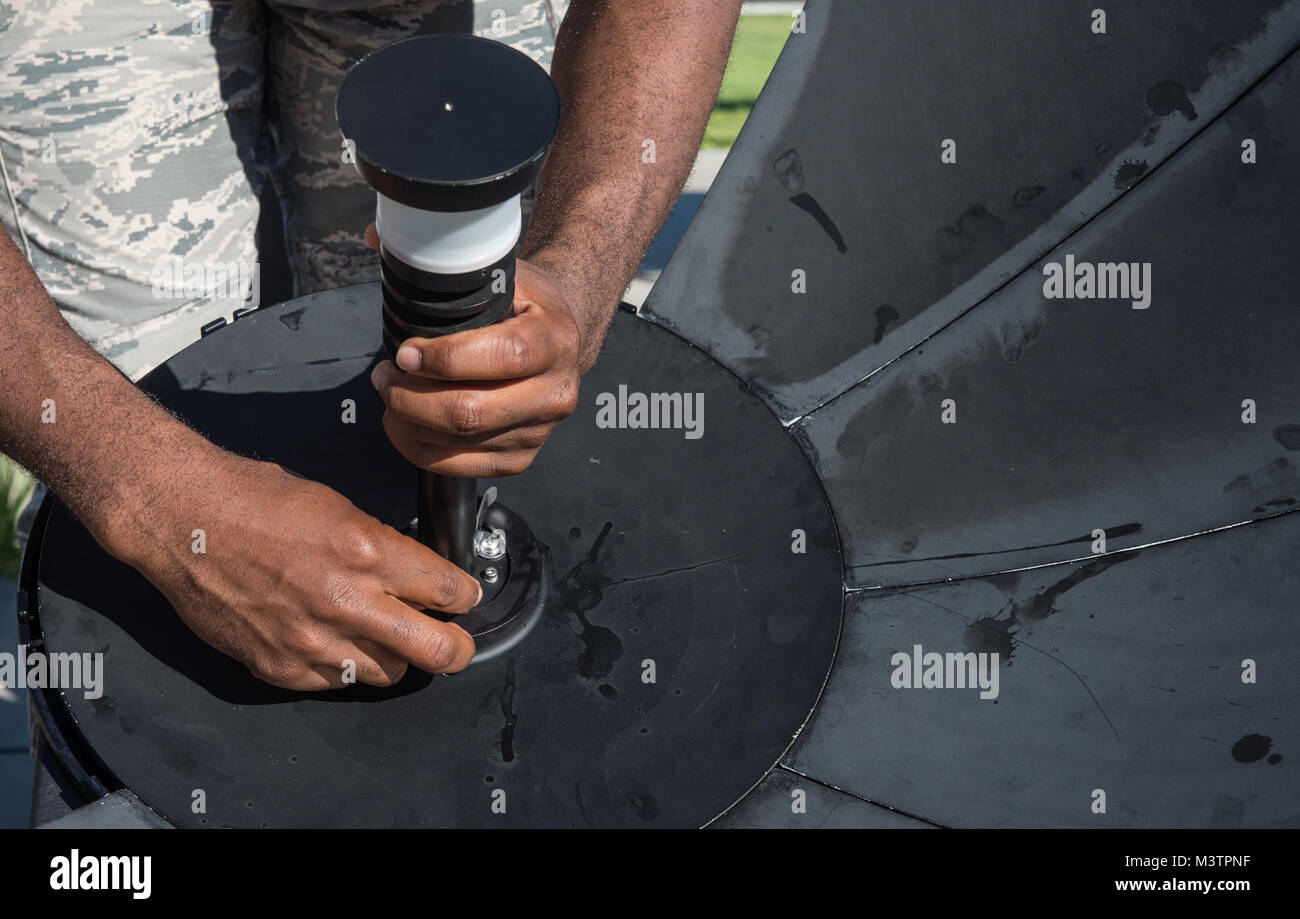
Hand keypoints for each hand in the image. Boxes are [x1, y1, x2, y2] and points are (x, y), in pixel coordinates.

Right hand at [118, 450, 481, 689]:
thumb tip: (417, 576)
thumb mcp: (339, 506)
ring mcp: (312, 642)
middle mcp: (346, 602)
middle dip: (457, 646)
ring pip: (389, 673)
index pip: (451, 592)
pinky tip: (333, 639)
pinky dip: (343, 666)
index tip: (464, 597)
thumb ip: (383, 548)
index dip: (465, 596)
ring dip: (395, 655)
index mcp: (368, 552)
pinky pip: (336, 683)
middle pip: (440, 651)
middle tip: (454, 639)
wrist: (182, 519)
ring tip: (382, 634)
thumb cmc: (254, 499)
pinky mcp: (279, 667)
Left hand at [368, 246, 583, 477]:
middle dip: (410, 397)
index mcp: (555, 340)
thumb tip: (378, 236)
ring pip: (459, 443)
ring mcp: (540, 431)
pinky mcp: (522, 458)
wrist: (559, 338)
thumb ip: (443, 258)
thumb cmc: (522, 304)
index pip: (503, 356)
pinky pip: (460, 468)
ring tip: (389, 396)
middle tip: (384, 377)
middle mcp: (556, 392)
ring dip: (408, 423)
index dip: (444, 359)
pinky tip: (405, 424)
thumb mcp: (497, 271)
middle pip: (471, 412)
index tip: (405, 352)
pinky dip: (420, 449)